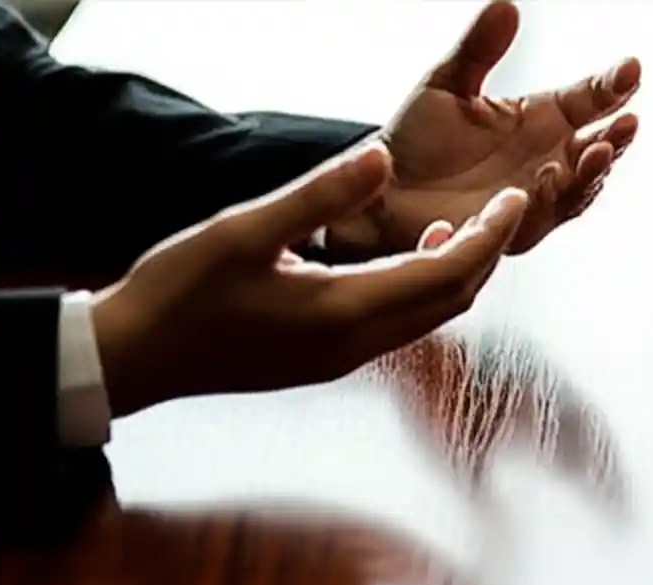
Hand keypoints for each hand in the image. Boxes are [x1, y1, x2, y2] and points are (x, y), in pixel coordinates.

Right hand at [91, 142, 528, 416]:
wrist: (135, 359)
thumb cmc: (180, 293)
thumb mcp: (246, 230)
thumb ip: (320, 195)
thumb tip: (384, 155)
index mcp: (345, 312)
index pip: (447, 274)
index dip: (490, 236)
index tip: (517, 200)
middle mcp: (357, 346)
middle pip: (451, 301)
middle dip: (486, 254)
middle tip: (506, 207)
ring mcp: (344, 360)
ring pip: (429, 317)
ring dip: (456, 273)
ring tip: (468, 224)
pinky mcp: (327, 361)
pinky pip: (399, 324)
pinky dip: (422, 288)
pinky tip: (409, 255)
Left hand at [325, 0, 640, 259]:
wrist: (379, 193)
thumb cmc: (414, 142)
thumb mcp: (447, 83)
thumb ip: (479, 48)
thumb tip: (506, 5)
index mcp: (539, 121)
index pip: (588, 101)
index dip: (612, 86)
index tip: (631, 68)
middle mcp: (546, 160)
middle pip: (596, 149)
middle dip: (615, 137)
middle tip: (627, 121)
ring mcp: (533, 197)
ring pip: (578, 188)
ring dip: (593, 172)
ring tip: (601, 150)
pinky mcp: (512, 228)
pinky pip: (542, 216)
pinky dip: (554, 199)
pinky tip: (555, 176)